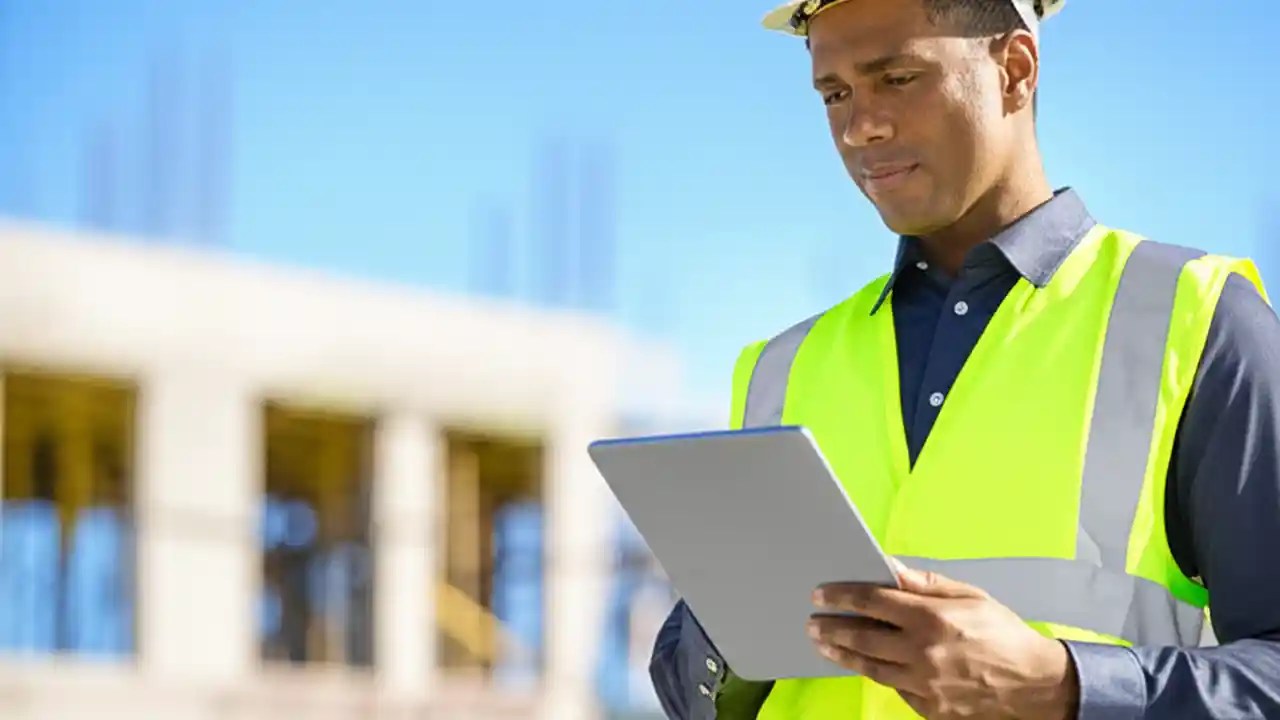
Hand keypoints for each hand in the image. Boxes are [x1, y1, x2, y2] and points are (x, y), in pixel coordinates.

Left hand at [807, 561, 1078, 719]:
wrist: (1034, 683)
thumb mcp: (969, 595)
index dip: (842, 596)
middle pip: (863, 638)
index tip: (820, 594)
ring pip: (871, 668)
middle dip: (833, 628)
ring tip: (824, 645)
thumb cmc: (1002, 633)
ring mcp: (924, 684)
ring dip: (843, 655)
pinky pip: (894, 688)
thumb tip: (889, 567)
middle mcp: (923, 652)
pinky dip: (877, 674)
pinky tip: (864, 664)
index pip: (872, 602)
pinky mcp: (928, 708)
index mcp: (932, 618)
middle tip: (812, 623)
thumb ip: (925, 583)